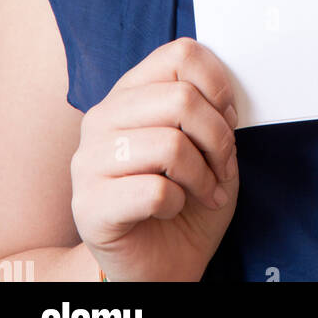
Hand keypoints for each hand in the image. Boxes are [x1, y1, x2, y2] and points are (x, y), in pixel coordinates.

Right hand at [71, 37, 239, 281]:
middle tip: (223, 166)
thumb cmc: (185, 197)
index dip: (218, 86)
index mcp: (130, 92)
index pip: (180, 54)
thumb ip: (211, 109)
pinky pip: (155, 191)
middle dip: (219, 138)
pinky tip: (171, 211)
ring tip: (205, 191)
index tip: (229, 119)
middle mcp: (102, 118)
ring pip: (170, 145)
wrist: (159, 263)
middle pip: (181, 98)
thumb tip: (225, 99)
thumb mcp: (208, 143)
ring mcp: (88, 161)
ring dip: (203, 175)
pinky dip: (178, 203)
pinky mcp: (88, 205)